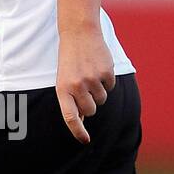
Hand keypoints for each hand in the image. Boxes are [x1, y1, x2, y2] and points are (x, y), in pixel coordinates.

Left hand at [56, 23, 115, 142]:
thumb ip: (72, 99)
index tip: (85, 140)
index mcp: (62, 89)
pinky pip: (110, 86)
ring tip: (89, 74)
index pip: (70, 117)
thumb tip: (83, 119)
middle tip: (85, 88)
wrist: (79, 33)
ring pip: (101, 99)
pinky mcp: (106, 72)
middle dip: (90, 104)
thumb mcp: (64, 79)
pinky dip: (106, 80)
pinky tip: (98, 67)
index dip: (78, 131)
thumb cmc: (70, 60)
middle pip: (90, 110)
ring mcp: (92, 79)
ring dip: (98, 91)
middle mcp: (77, 86)